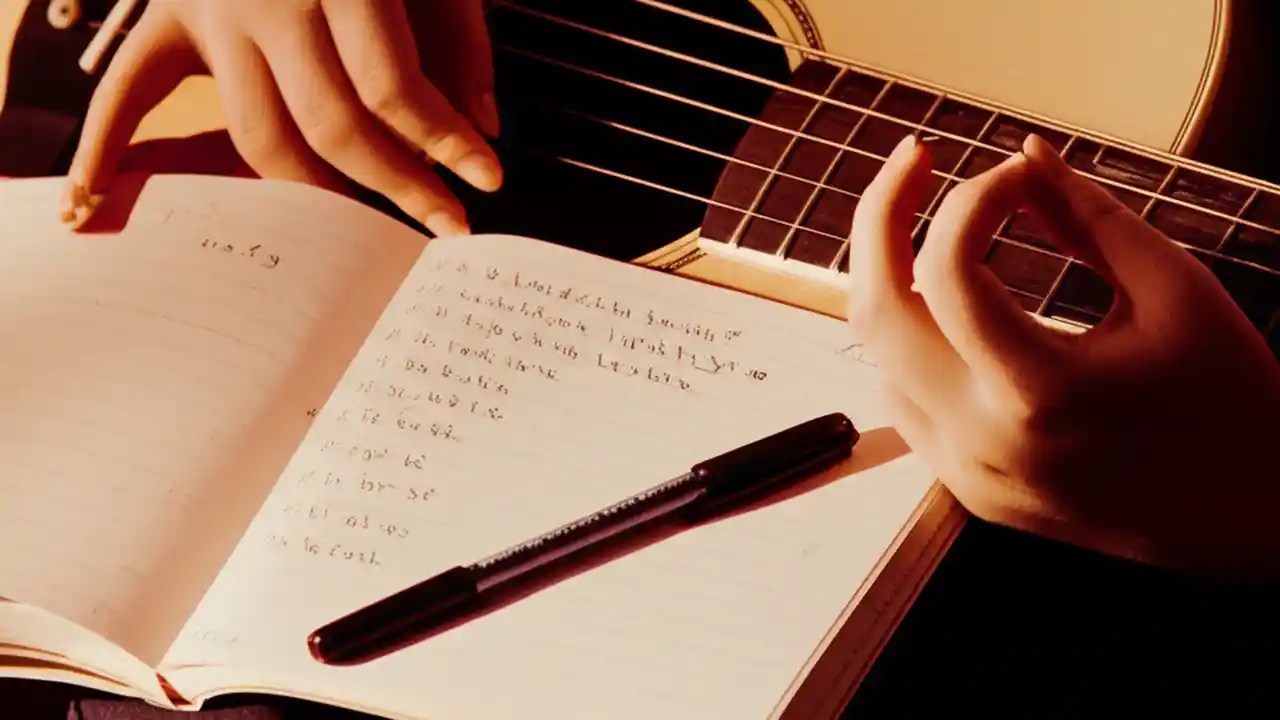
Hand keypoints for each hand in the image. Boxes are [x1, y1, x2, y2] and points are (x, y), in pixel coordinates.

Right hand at [63, 0, 500, 236]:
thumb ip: (461, 40)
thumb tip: (480, 128)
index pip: (391, 90)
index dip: (446, 145)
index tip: (485, 182)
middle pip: (330, 126)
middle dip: (396, 186)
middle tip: (442, 221)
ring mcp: (208, 10)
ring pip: (257, 134)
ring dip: (315, 192)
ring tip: (364, 223)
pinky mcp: (168, 12)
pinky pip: (130, 86)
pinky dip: (107, 144)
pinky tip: (92, 200)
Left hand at [848, 133, 1279, 579]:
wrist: (1252, 515)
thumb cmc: (1228, 396)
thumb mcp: (1174, 289)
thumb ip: (1087, 216)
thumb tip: (1022, 154)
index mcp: (1040, 392)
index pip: (950, 272)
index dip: (975, 197)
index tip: (1017, 175)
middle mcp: (982, 441)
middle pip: (874, 313)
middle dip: (880, 219)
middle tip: (915, 160)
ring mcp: (966, 473)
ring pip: (878, 357)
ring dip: (896, 279)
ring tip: (937, 226)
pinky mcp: (966, 490)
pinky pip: (906, 400)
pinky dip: (913, 339)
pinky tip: (951, 306)